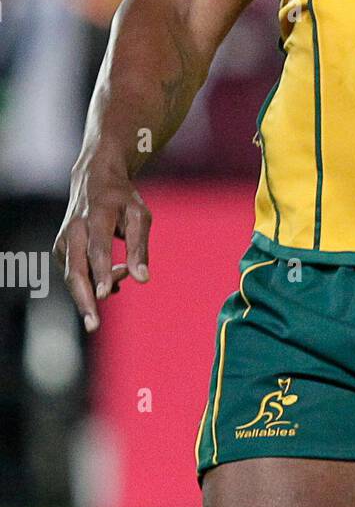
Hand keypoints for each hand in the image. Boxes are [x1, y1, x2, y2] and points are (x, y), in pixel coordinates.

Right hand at [53, 154, 150, 332]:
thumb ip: (140, 247)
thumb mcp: (140, 215)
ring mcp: (64, 240)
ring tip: (120, 279)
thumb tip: (142, 279)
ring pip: (74, 276)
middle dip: (84, 299)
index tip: (104, 294)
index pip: (98, 249)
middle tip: (94, 325)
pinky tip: (111, 276)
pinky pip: (75, 273)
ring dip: (96, 287)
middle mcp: (74, 230)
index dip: (102, 272)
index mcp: (97, 216)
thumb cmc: (122, 199)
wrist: (94, 180)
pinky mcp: (60, 249)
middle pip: (76, 270)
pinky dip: (92, 281)